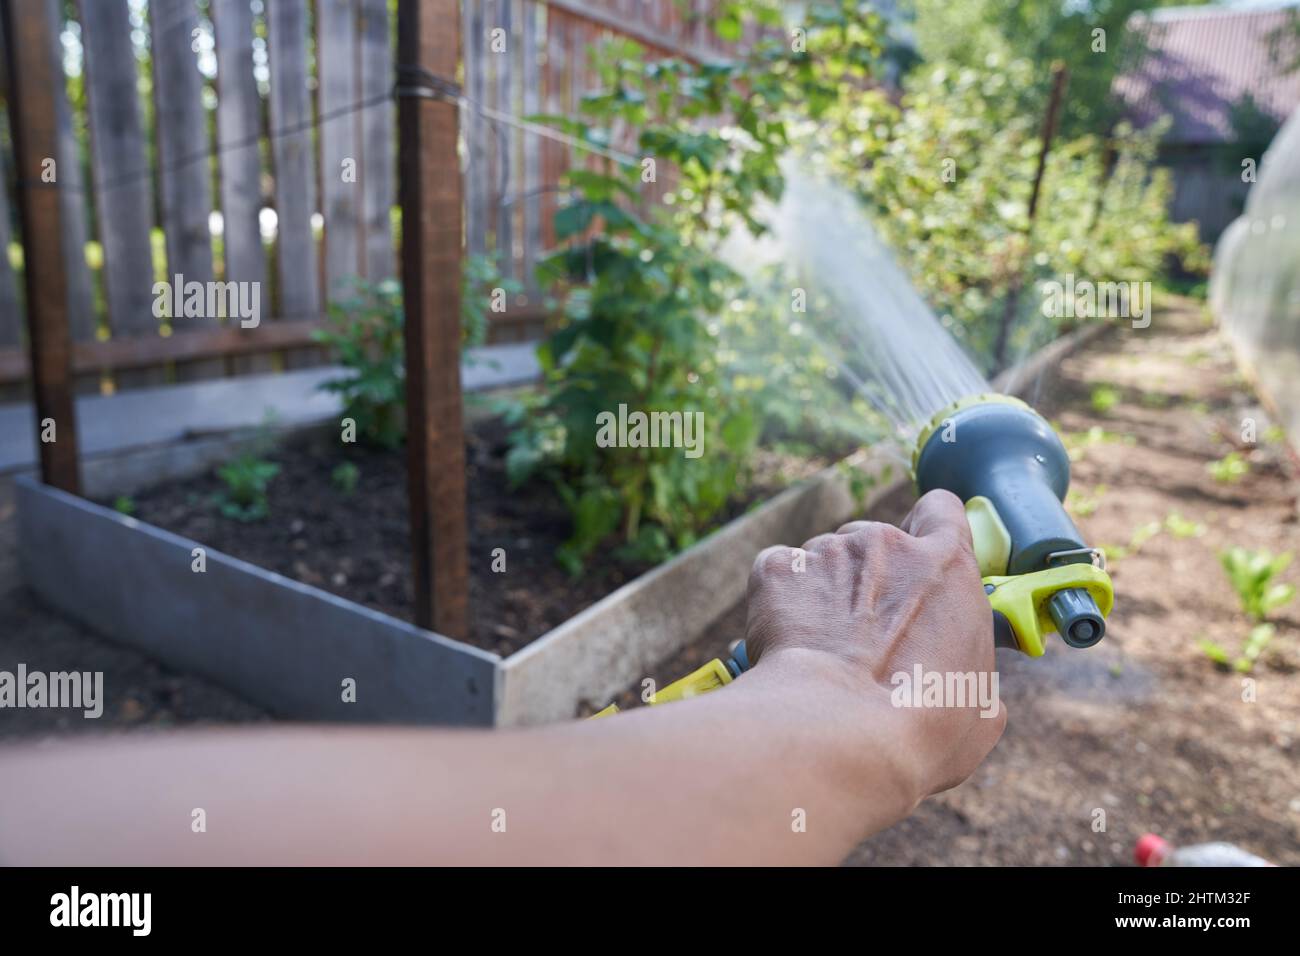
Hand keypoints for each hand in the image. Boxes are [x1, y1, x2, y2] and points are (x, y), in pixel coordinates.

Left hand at [742, 489, 1005, 806]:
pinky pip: (779, 574)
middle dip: (871, 578)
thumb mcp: (980, 707)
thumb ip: (971, 672)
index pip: (942, 511)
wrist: (839, 730)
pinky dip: (780, 602)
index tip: (921, 561)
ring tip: (823, 651)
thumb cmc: (920, 726)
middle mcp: (885, 543)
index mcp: (945, 565)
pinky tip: (788, 644)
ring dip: (826, 593)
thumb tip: (973, 696)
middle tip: (865, 635)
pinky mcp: (776, 570)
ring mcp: (827, 551)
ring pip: (825, 560)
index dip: (931, 532)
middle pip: (876, 542)